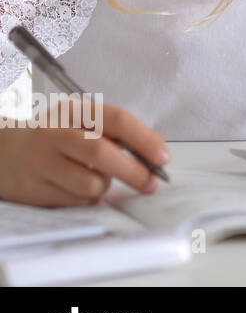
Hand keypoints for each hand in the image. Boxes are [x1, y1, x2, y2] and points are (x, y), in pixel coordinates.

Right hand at [0, 99, 168, 205]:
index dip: (144, 139)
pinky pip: (75, 201)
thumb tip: (156, 153)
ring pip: (91, 183)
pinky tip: (76, 188)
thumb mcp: (81, 123)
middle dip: (134, 171)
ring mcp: (40, 162)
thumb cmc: (55, 138)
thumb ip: (115, 133)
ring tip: (98, 179)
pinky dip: (86, 199)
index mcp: (73, 111)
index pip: (116, 119)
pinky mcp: (32, 189)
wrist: (3, 153)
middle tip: (151, 183)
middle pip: (102, 153)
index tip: (163, 157)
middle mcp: (54, 133)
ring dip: (105, 186)